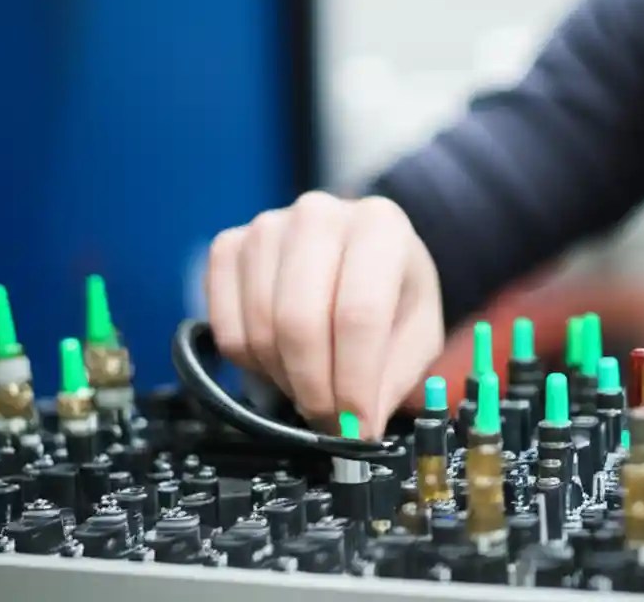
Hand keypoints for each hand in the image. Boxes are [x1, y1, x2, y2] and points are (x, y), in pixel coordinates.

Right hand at [204, 192, 444, 436]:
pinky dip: (251, 363)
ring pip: (260, 328)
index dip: (352, 380)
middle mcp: (319, 215)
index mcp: (379, 225)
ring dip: (285, 378)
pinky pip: (226, 327)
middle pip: (299, 321)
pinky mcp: (229, 247)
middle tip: (330, 420)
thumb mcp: (418, 333)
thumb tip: (356, 428)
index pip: (358, 313)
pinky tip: (281, 361)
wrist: (363, 252)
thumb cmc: (393, 291)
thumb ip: (392, 378)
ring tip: (313, 385)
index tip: (355, 424)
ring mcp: (267, 227)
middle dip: (313, 387)